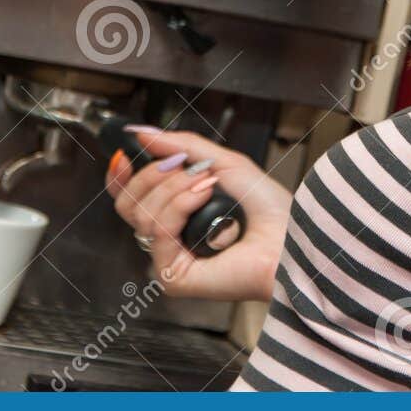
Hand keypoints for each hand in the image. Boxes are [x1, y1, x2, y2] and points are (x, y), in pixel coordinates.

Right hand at [106, 128, 291, 300]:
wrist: (289, 234)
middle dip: (153, 175)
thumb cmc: (268, 208)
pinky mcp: (174, 277)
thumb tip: (141, 133)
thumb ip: (179, 145)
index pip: (130, 199)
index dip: (121, 178)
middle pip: (128, 205)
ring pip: (140, 215)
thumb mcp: (221, 162)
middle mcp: (169, 240)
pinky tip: (202, 198)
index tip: (124, 155)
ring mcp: (169, 260)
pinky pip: (157, 232)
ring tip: (207, 183)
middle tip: (188, 167)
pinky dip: (179, 207)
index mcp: (176, 215)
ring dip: (174, 188)